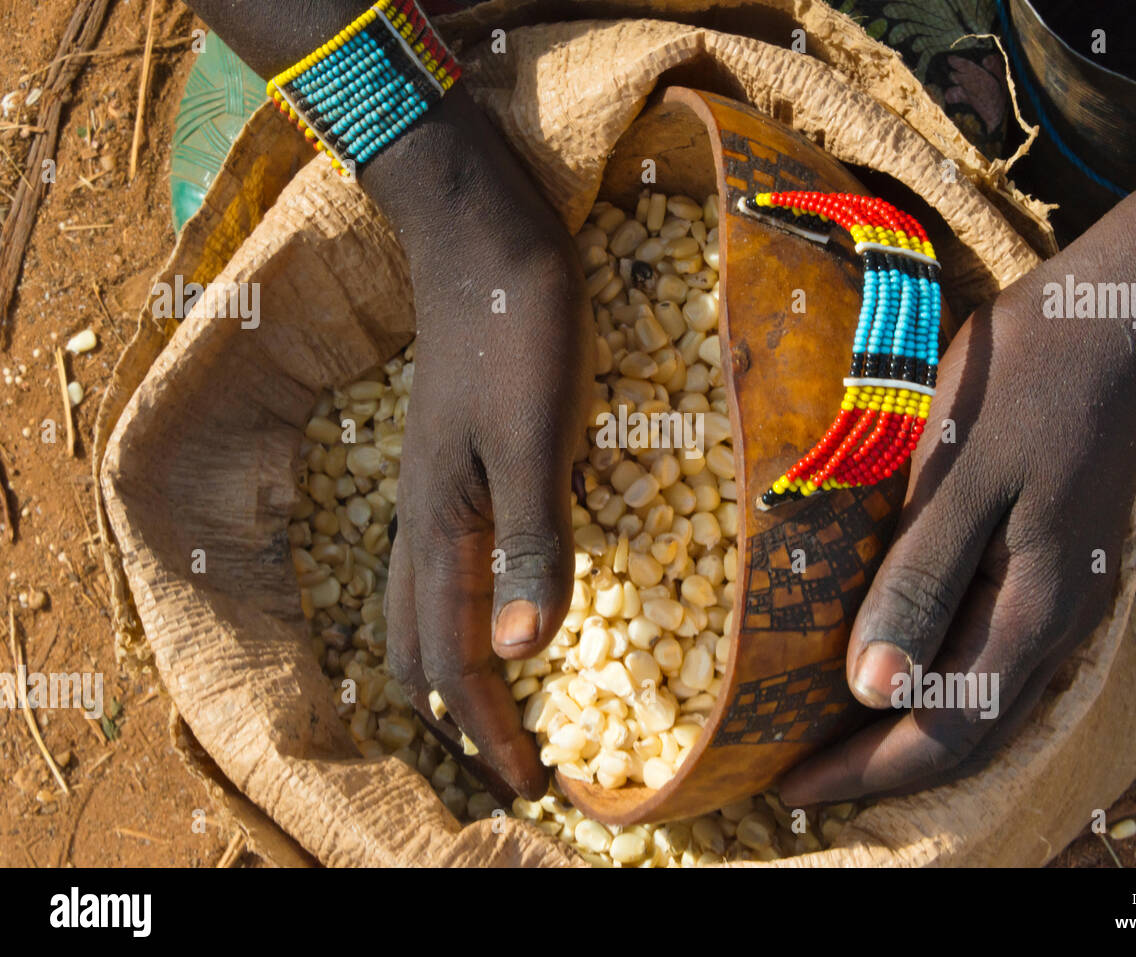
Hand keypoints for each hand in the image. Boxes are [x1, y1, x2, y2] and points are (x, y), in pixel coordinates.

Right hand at [378, 97, 592, 800]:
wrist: (483, 236)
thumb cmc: (517, 330)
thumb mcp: (537, 438)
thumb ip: (532, 544)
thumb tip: (517, 658)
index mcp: (445, 528)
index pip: (456, 662)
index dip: (492, 733)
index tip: (534, 787)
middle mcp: (428, 523)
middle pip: (420, 652)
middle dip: (463, 720)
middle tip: (516, 763)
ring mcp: (436, 492)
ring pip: (423, 612)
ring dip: (457, 673)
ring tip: (502, 707)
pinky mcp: (457, 465)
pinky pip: (444, 569)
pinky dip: (465, 617)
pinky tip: (503, 608)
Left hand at [780, 287, 1135, 804]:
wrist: (1114, 321)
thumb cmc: (1024, 384)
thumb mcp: (958, 477)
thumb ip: (918, 583)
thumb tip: (874, 691)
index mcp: (1036, 608)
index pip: (946, 727)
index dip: (868, 769)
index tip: (790, 788)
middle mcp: (1058, 621)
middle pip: (968, 730)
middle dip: (882, 765)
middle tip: (797, 776)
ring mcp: (1062, 596)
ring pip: (983, 699)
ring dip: (909, 728)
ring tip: (833, 737)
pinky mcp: (1053, 567)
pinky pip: (991, 653)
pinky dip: (936, 679)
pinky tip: (892, 664)